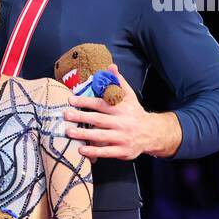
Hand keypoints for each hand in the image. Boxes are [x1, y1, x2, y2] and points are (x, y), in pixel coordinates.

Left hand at [64, 64, 180, 159]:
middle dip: (81, 116)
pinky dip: (94, 152)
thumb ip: (119, 82)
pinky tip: (81, 150)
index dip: (86, 101)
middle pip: (99, 119)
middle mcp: (122, 123)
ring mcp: (122, 138)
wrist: (152, 133)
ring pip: (101, 136)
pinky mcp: (123, 151)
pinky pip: (106, 152)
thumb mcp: (129, 96)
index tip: (71, 99)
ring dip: (84, 134)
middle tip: (66, 114)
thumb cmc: (135, 113)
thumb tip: (111, 66)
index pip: (101, 103)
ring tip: (69, 132)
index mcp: (122, 108)